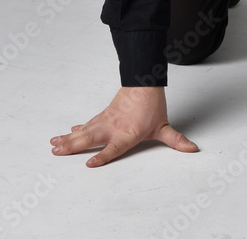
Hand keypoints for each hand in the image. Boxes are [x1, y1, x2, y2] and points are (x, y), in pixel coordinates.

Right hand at [49, 86, 197, 167]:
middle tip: (56, 151)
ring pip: (84, 131)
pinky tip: (68, 132)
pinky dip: (75, 129)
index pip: (114, 148)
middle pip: (90, 138)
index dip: (103, 156)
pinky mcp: (103, 116)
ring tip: (53, 144)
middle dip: (73, 146)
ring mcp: (106, 122)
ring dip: (68, 138)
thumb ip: (176, 141)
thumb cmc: (152, 106)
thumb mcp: (164, 127)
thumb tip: (193, 149)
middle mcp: (113, 128)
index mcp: (127, 134)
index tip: (90, 163)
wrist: (144, 82)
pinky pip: (87, 124)